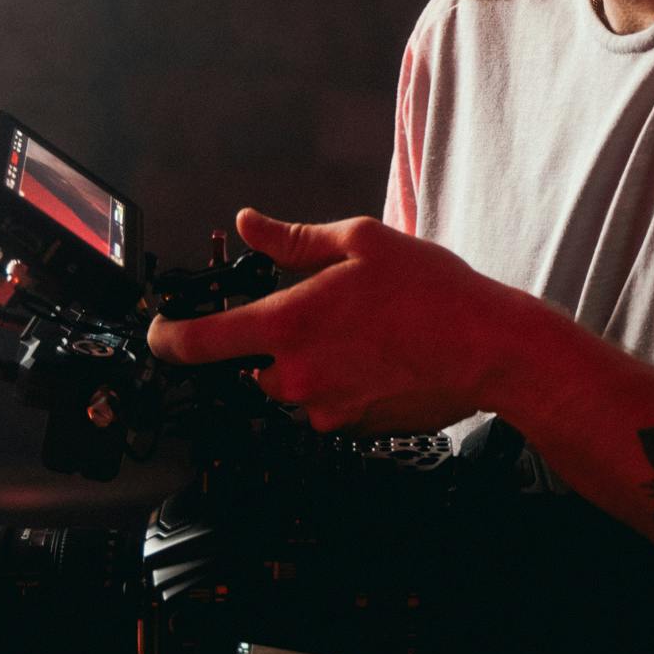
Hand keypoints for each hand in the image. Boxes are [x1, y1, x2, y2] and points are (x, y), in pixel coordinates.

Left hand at [144, 209, 535, 434]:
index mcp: (288, 323)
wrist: (491, 351)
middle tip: (326, 315)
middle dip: (275, 342)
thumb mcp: (362, 243)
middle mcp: (296, 374)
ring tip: (365, 336)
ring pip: (292, 386)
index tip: (162, 331)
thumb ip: (293, 239)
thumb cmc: (434, 293)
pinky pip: (325, 406)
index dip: (167, 337)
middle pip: (250, 365)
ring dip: (311, 363)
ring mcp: (322, 408)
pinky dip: (341, 384)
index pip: (197, 342)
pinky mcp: (350, 429)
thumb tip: (248, 225)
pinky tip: (380, 360)